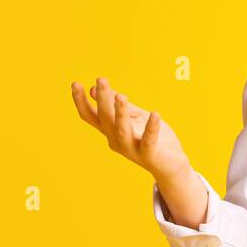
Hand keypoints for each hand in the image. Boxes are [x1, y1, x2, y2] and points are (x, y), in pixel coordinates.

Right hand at [70, 76, 191, 182]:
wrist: (172, 165)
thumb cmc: (152, 139)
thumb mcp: (135, 117)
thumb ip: (116, 105)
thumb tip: (93, 88)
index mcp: (111, 131)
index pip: (91, 116)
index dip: (81, 102)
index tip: (75, 84)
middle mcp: (117, 141)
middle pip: (105, 119)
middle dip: (103, 99)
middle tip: (100, 80)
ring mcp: (131, 149)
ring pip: (122, 130)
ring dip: (120, 113)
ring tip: (121, 96)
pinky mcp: (149, 155)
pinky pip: (149, 141)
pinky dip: (151, 128)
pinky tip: (155, 114)